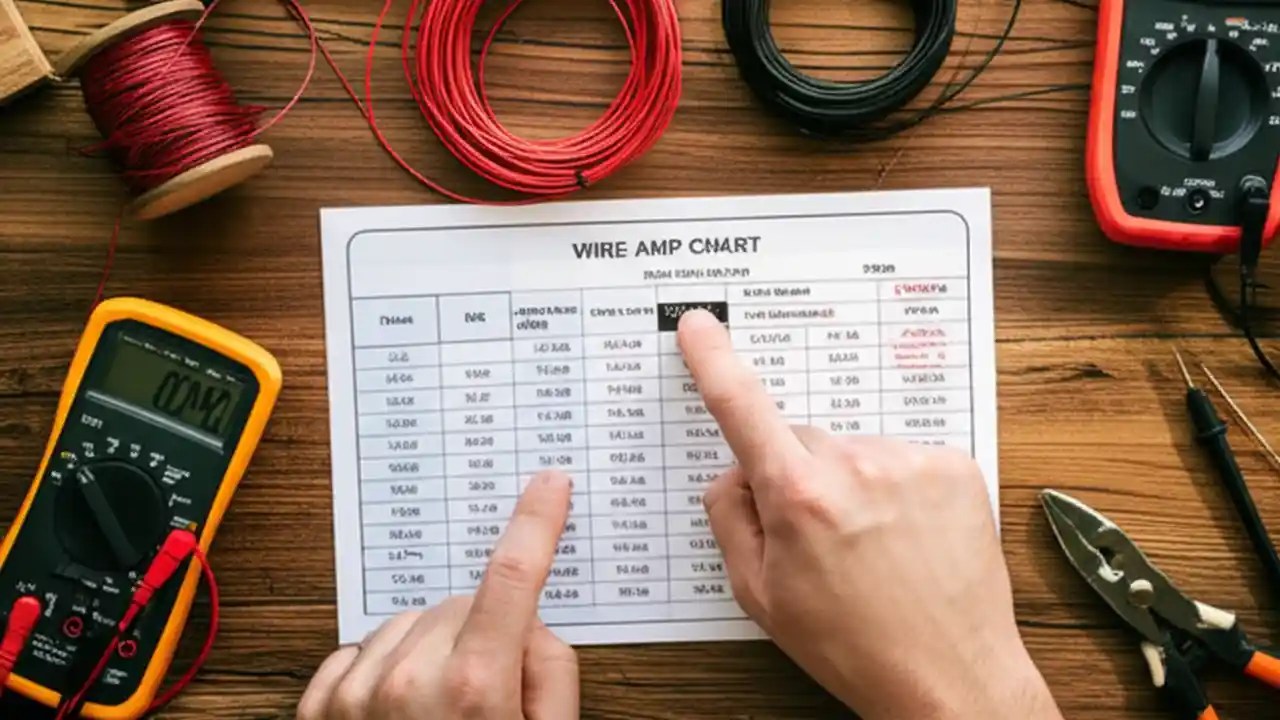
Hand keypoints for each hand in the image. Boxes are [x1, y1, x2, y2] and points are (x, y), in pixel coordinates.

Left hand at [297, 472, 578, 719]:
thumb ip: (549, 674)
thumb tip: (527, 629)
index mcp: (474, 689)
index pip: (514, 577)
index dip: (538, 522)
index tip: (549, 487)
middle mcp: (407, 682)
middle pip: (467, 602)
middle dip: (490, 631)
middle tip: (500, 693)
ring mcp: (356, 695)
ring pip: (414, 621)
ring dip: (436, 648)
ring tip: (445, 713)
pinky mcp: (320, 711)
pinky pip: (360, 648)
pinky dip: (386, 665)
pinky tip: (402, 707)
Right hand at [676, 310, 1061, 719]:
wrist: (949, 676)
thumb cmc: (852, 645)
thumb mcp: (760, 596)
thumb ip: (730, 520)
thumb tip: (731, 474)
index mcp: (798, 496)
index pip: (741, 409)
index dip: (714, 361)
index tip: (699, 326)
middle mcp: (855, 465)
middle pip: (801, 441)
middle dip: (798, 476)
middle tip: (820, 540)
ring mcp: (910, 460)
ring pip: (855, 451)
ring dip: (853, 484)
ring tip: (874, 548)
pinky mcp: (953, 465)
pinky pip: (903, 458)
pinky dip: (899, 489)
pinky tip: (907, 537)